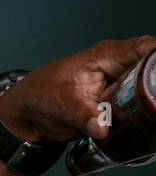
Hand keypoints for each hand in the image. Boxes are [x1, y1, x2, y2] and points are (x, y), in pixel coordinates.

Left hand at [0, 35, 155, 144]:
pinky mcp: (122, 99)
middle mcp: (116, 65)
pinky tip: (152, 119)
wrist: (31, 112)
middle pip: (152, 65)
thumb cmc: (41, 98)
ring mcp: (121, 82)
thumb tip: (102, 128)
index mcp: (102, 57)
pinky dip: (150, 108)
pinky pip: (143, 101)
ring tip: (153, 111)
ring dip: (154, 96)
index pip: (142, 47)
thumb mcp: (62, 107)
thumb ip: (84, 117)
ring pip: (150, 84)